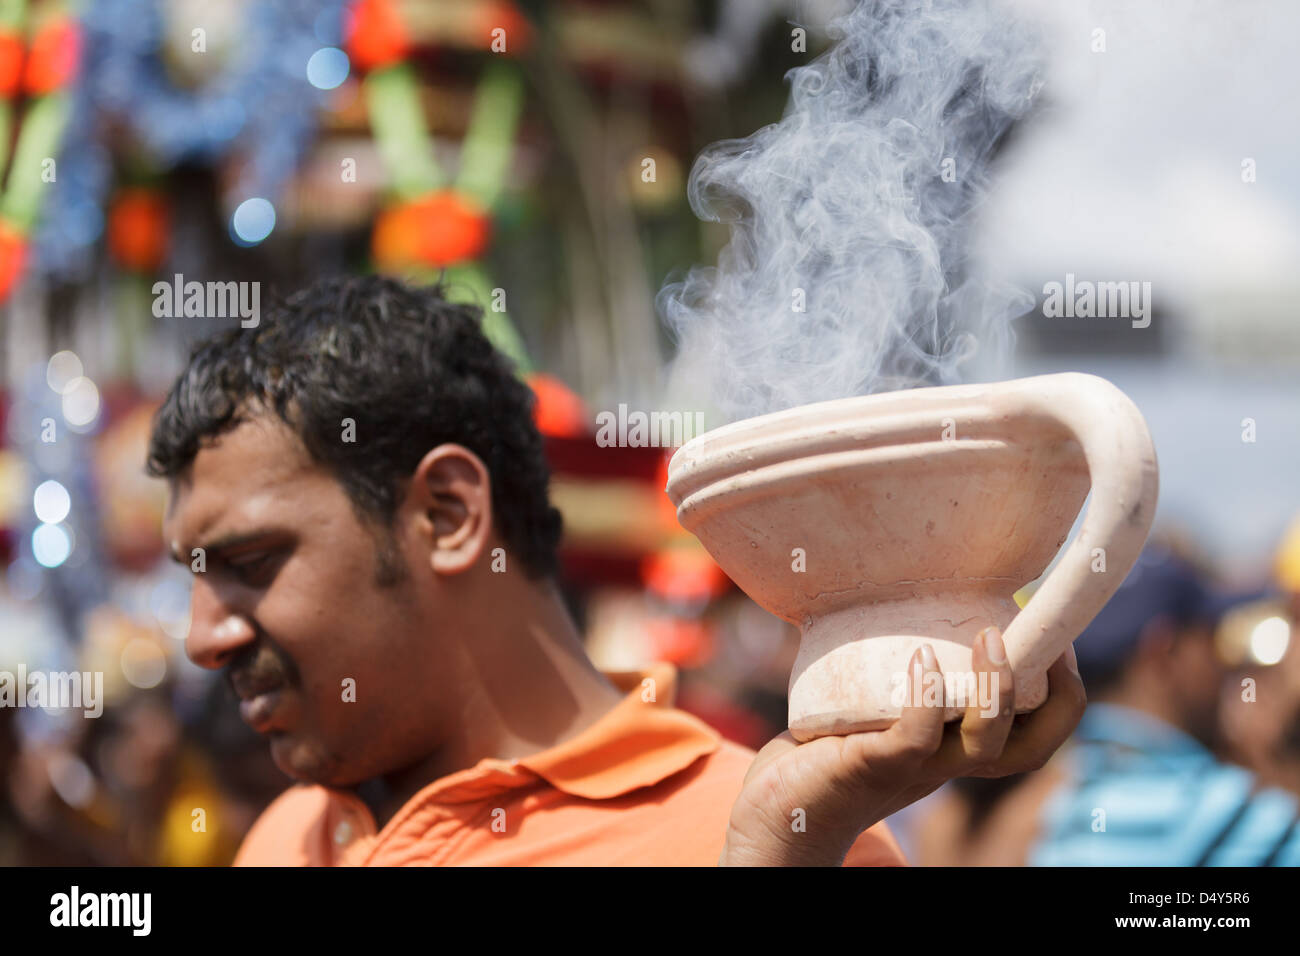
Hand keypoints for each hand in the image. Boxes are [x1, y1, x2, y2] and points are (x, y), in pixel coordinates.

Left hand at [718, 626, 1085, 865]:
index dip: (1064, 692)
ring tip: (989, 635)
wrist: (781, 808)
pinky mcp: (872, 766)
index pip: (1037, 734)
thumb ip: (896, 659)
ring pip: (981, 744)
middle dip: (1053, 695)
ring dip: (996, 690)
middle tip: (1045, 637)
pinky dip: (926, 699)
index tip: (1060, 638)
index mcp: (958, 748)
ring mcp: (913, 769)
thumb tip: (899, 583)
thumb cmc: (828, 744)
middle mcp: (947, 764)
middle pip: (1028, 748)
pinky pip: (914, 738)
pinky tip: (922, 660)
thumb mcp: (878, 698)